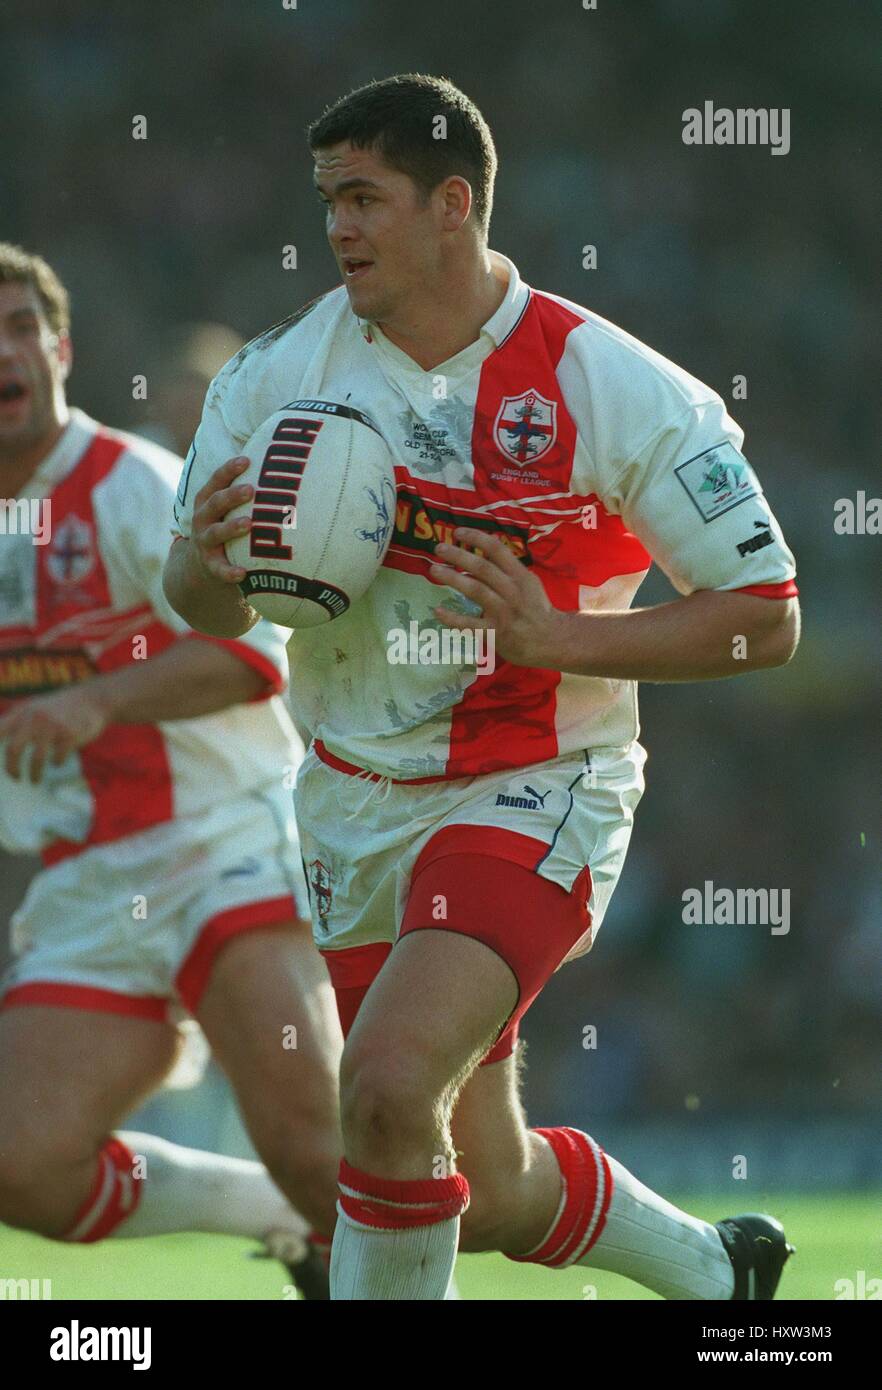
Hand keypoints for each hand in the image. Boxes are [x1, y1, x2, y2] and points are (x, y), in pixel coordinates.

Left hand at [0, 686, 112, 782]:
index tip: (0, 766)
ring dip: (34, 774)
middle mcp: (34, 717)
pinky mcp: (69, 735)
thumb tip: (3, 747)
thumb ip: (18, 722)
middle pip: (14, 749)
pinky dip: (56, 763)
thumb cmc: (60, 708)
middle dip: (12, 768)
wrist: (93, 700)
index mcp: (22, 712)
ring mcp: (52, 726)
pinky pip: (57, 759)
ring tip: (34, 781)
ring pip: (36, 759)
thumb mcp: (35, 708)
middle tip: (15, 777)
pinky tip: (57, 762)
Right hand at [190, 456, 253, 583]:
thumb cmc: (226, 526)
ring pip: (215, 533)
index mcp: (207, 501)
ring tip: (248, 524)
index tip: (247, 460)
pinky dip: (229, 571)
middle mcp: (203, 518)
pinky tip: (242, 573)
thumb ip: (246, 492)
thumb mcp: (228, 509)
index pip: (216, 481)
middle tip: (251, 489)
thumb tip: (284, 468)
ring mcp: (204, 542)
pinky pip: (219, 569)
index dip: (229, 470)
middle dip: (232, 495)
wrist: (202, 564)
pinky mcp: (210, 565)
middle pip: (215, 503)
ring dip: (230, 527)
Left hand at [428, 528, 571, 667]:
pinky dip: (453, 618)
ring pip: (475, 590)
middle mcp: (512, 591)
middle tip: (439, 548)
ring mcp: (503, 612)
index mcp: (520, 576)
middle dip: (458, 555)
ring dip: (452, 578)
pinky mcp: (496, 633)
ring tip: (434, 570)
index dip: (476, 537)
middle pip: (482, 568)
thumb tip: (487, 547)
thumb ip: (509, 568)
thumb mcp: (529, 583)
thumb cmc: (537, 609)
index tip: (458, 532)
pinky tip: (438, 611)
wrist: (552, 640)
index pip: (497, 549)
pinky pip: (470, 624)